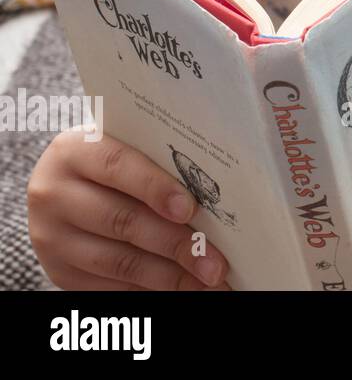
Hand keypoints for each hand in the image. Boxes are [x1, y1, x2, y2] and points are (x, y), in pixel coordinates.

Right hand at [27, 128, 232, 289]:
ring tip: (209, 280)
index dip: (155, 188)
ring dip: (170, 276)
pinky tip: (184, 287)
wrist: (68, 186)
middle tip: (216, 262)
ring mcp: (51, 237)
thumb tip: (216, 192)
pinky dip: (152, 289)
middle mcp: (53, 194)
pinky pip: (110, 286)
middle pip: (122, 221)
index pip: (117, 166)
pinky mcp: (60, 271)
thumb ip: (161, 160)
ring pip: (119, 261)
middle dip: (177, 244)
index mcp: (73, 151)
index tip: (190, 209)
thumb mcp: (130, 147)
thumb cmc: (117, 161)